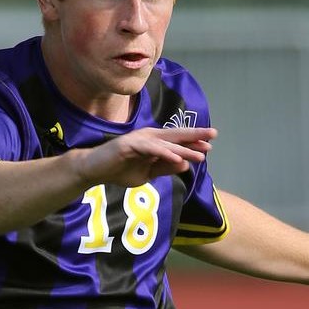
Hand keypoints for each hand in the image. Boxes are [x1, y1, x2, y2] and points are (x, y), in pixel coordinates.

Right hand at [76, 126, 215, 188]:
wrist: (95, 170)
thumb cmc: (120, 170)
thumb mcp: (147, 173)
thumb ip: (164, 168)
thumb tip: (184, 165)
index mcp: (153, 142)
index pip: (177, 141)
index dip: (193, 141)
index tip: (210, 144)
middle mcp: (148, 137)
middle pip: (175, 135)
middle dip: (195, 136)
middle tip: (213, 135)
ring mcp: (139, 139)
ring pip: (166, 144)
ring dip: (184, 149)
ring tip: (200, 154)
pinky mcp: (129, 145)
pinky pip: (151, 150)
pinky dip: (165, 154)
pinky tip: (177, 159)